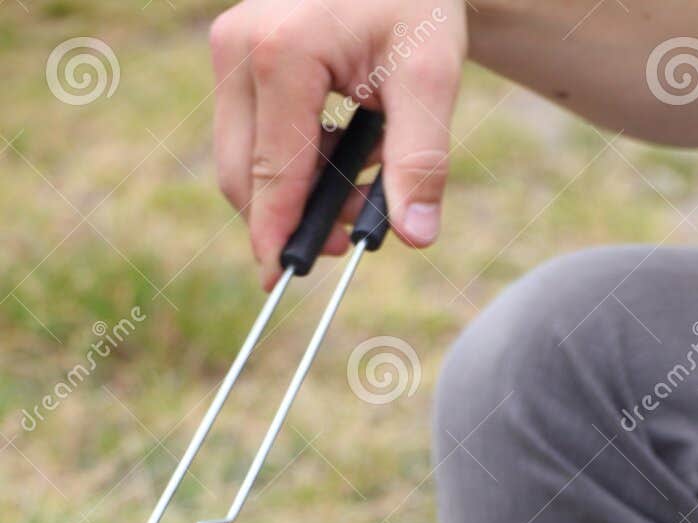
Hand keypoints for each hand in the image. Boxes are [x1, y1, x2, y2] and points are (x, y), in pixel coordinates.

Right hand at [210, 0, 466, 285]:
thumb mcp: (431, 75)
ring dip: (297, 193)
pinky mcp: (233, 55)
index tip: (281, 282)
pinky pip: (250, 136)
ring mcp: (229, 49)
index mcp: (280, 52)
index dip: (280, 234)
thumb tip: (415, 236)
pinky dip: (291, 163)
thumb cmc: (415, 0)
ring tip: (365, 179)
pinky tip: (344, 153)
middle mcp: (237, 47)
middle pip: (242, 175)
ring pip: (243, 161)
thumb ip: (422, 159)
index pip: (273, 173)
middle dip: (295, 218)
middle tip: (359, 228)